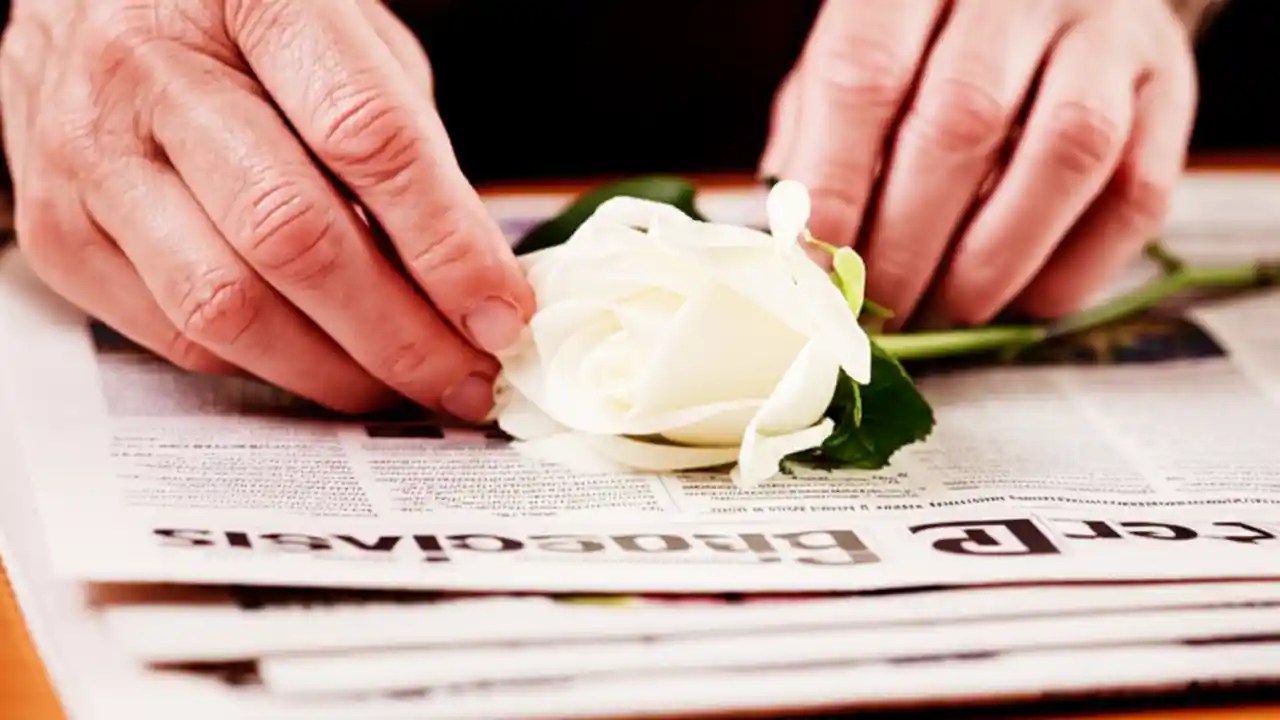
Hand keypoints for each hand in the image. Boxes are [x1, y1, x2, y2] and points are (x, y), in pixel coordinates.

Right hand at [0, 0, 534, 418]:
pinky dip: (264, 365)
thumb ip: (403, 143)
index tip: (502, 315)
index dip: (448, 245)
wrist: (90, 1)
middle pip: (294, 238)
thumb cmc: (240, 15)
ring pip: (226, 305)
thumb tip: (471, 280)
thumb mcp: (346, 36)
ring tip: (405, 386)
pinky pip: (174, 333)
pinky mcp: (56, 230)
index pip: (368, 138)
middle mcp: (149, 70)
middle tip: (467, 377)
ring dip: (336, 371)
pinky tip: (319, 362)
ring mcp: (87, 153)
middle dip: (402, 335)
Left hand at [761, 0, 1196, 326]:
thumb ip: (818, 135)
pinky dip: (1076, 267)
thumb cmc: (931, 37)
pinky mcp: (1170, 85)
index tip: (816, 276)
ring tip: (950, 310)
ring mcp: (1106, 31)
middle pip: (961, 121)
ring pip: (1064, 153)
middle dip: (909, 243)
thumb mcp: (857, 58)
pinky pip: (1136, 191)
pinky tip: (1024, 298)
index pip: (863, 76)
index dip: (834, 188)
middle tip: (880, 313)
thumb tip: (793, 252)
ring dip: (996, 259)